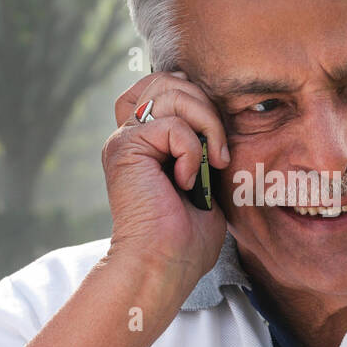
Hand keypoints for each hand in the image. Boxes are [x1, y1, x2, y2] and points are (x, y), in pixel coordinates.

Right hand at [102, 70, 232, 282]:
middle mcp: (131, 133)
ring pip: (171, 92)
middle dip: (208, 107)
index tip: (217, 143)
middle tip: (220, 153)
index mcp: (147, 139)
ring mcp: (124, 138)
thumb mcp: (205, 180)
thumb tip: (221, 115)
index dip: (198, 99)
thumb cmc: (187, 238)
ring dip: (206, 124)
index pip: (168, 85)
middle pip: (170, 81)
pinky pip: (170, 124)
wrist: (163, 264)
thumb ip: (204, 144)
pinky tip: (185, 180)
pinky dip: (190, 150)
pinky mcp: (124, 147)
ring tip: (211, 163)